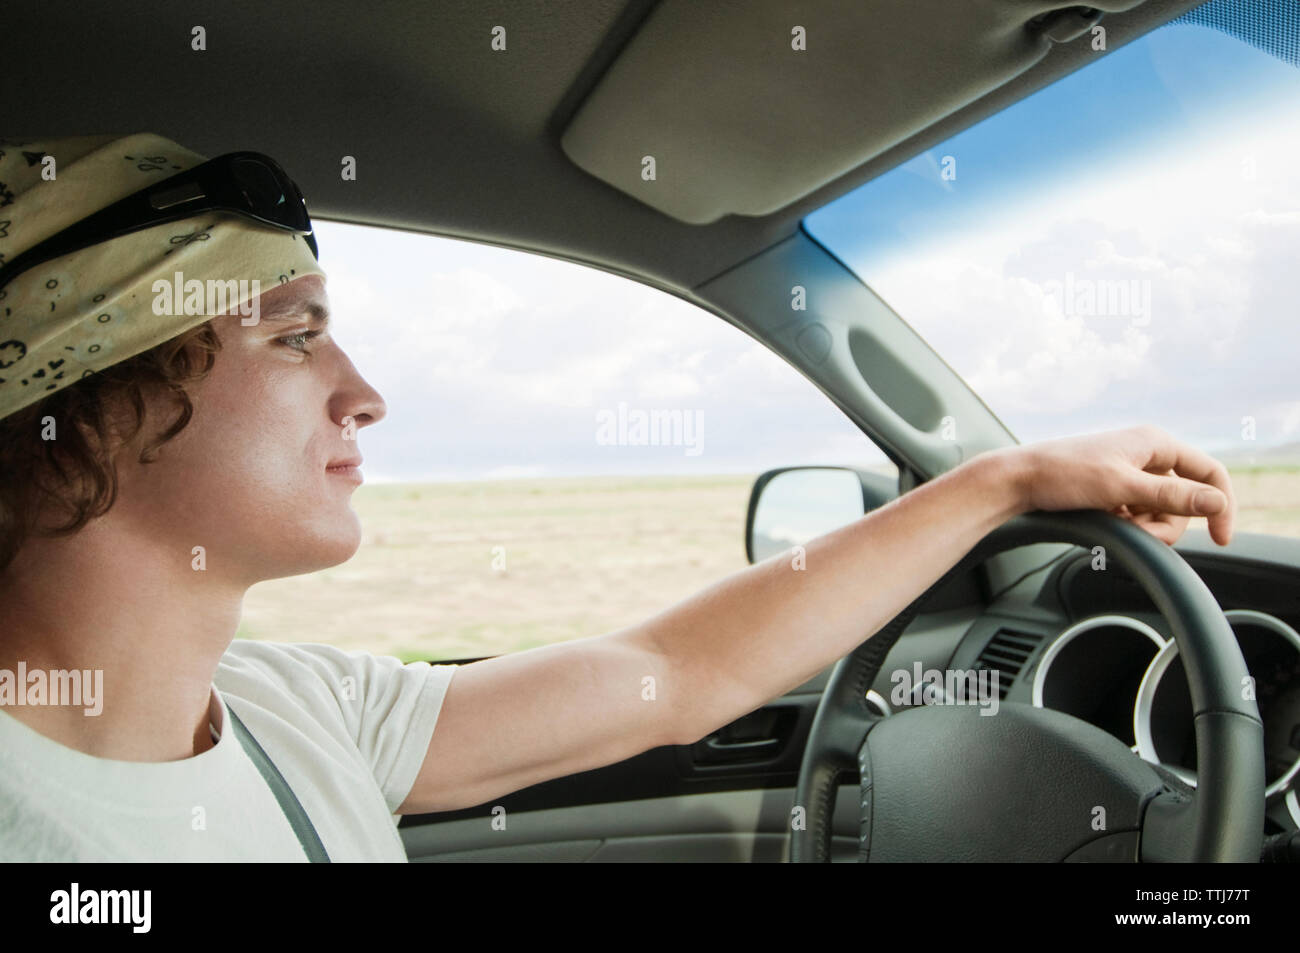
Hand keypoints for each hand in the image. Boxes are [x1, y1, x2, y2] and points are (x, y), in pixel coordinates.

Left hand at [996, 425, 1235, 546]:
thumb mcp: (1121, 488)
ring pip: (1160, 512)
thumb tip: (1217, 502)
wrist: (1017, 480)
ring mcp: (1130, 472)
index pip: (1210, 473)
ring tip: (1114, 522)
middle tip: (1136, 529)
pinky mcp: (1114, 489)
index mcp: (1156, 443)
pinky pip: (1138, 514)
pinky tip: (1104, 521)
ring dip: (1144, 526)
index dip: (1221, 506)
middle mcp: (1147, 454)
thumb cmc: (1063, 476)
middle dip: (1165, 523)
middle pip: (1184, 500)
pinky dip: (1127, 524)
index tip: (1221, 541)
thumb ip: (1171, 497)